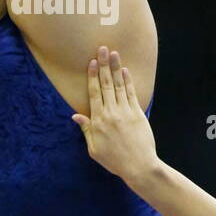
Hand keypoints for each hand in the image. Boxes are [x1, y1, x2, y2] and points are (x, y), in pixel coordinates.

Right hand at [71, 45, 157, 185]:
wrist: (139, 166)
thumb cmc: (115, 160)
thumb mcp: (94, 149)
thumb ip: (86, 130)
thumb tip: (76, 115)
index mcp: (98, 121)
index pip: (94, 93)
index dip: (92, 76)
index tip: (91, 62)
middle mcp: (111, 113)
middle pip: (105, 85)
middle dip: (103, 65)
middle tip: (103, 49)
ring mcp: (125, 112)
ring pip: (118, 86)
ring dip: (116, 68)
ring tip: (114, 54)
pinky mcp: (137, 114)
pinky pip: (131, 94)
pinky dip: (128, 81)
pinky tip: (125, 71)